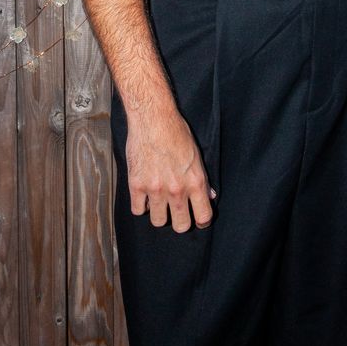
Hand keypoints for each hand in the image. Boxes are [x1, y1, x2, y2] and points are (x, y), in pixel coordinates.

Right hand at [125, 104, 215, 232]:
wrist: (153, 119)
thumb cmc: (177, 133)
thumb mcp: (197, 155)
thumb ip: (202, 180)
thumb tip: (209, 196)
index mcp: (195, 182)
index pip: (203, 217)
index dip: (202, 221)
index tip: (198, 219)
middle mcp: (177, 189)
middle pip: (180, 226)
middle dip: (180, 221)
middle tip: (177, 212)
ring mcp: (155, 189)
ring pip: (158, 221)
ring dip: (159, 213)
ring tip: (159, 201)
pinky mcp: (136, 185)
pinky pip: (138, 210)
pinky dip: (141, 205)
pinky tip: (145, 195)